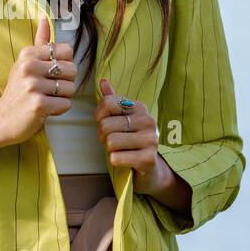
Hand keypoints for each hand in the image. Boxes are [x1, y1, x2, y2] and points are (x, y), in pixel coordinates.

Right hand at [0, 15, 75, 151]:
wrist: (1, 120)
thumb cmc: (18, 91)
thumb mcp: (25, 63)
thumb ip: (40, 41)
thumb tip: (45, 16)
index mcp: (28, 53)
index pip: (67, 51)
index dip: (65, 65)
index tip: (51, 74)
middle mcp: (29, 66)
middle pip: (72, 70)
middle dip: (66, 83)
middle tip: (49, 90)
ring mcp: (33, 85)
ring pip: (71, 88)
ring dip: (62, 98)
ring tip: (46, 99)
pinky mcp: (38, 104)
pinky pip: (66, 104)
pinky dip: (59, 110)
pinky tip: (45, 110)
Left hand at [95, 78, 193, 216]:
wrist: (150, 169)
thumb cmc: (130, 141)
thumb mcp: (122, 119)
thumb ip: (112, 101)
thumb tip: (102, 81)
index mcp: (140, 108)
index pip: (107, 102)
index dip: (98, 116)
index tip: (103, 124)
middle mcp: (148, 120)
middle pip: (106, 125)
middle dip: (103, 137)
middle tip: (112, 142)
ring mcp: (151, 140)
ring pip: (111, 142)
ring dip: (109, 150)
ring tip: (119, 150)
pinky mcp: (149, 159)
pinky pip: (117, 158)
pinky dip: (115, 161)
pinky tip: (124, 161)